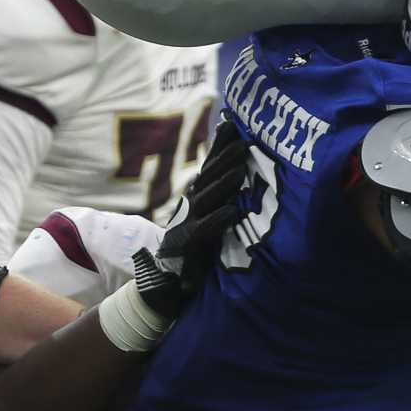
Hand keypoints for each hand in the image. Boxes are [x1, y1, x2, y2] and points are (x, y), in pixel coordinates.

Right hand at [136, 117, 251, 318]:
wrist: (166, 285)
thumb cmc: (194, 251)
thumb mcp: (208, 220)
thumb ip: (220, 198)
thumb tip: (238, 173)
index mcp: (197, 199)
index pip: (210, 167)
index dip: (220, 146)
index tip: (234, 125)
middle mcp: (191, 207)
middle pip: (209, 176)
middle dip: (226, 157)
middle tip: (245, 139)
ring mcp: (187, 225)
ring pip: (207, 199)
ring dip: (225, 182)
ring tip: (242, 168)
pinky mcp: (188, 246)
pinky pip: (204, 230)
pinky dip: (218, 220)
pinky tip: (231, 211)